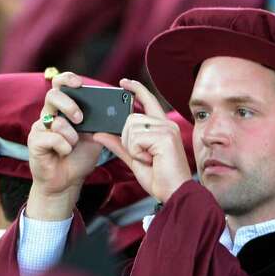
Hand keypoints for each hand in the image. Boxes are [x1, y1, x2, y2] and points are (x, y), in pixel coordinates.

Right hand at [26, 71, 104, 219]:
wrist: (67, 182)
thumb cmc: (79, 158)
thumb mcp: (96, 138)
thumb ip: (100, 123)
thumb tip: (113, 110)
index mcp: (63, 109)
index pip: (60, 85)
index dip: (67, 79)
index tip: (79, 83)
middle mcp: (49, 115)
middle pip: (52, 95)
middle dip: (69, 105)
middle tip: (80, 119)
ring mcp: (40, 127)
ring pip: (55, 120)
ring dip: (70, 136)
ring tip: (73, 145)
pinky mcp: (34, 141)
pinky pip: (51, 137)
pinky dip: (63, 147)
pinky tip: (63, 153)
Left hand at [92, 79, 191, 203]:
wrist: (174, 193)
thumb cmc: (159, 178)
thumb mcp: (133, 159)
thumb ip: (118, 145)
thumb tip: (100, 134)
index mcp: (162, 127)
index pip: (147, 100)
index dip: (135, 89)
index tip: (123, 82)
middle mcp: (167, 124)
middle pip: (130, 119)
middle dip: (128, 140)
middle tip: (143, 156)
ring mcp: (167, 129)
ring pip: (131, 128)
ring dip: (133, 148)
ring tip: (148, 159)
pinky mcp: (165, 137)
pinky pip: (136, 139)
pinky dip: (138, 153)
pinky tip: (151, 160)